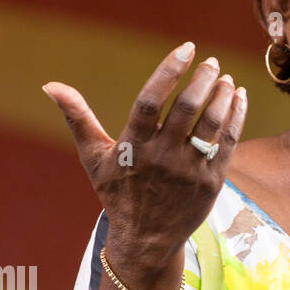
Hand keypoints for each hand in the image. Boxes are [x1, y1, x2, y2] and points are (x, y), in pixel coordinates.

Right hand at [42, 43, 247, 273]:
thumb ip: (78, 118)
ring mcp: (189, 171)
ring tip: (226, 80)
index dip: (169, 71)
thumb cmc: (118, 194)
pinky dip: (235, 118)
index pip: (151, 100)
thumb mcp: (94, 158)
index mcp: (134, 147)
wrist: (146, 240)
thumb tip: (50, 85)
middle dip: (203, 80)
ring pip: (211, 125)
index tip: (186, 49)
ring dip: (222, 97)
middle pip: (186, 109)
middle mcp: (163, 157)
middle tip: (211, 63)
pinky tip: (238, 98)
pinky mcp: (211, 183)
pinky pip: (227, 144)